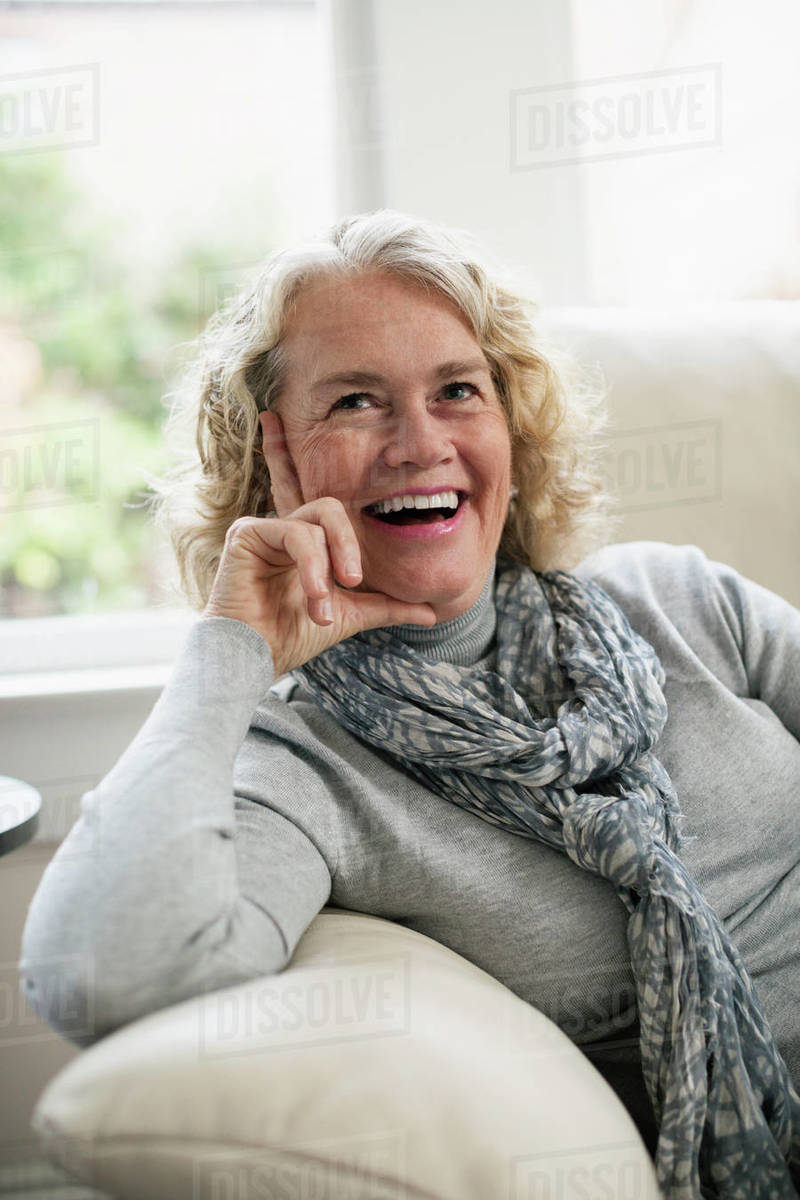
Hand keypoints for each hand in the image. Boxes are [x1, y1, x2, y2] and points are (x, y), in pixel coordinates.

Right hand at [201, 410, 436, 676]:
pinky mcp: (248, 534)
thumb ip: (387, 606)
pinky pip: (297, 535)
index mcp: (302, 539)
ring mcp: (264, 527)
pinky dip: (312, 568)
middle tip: (354, 580)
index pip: (302, 487)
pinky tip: (313, 597)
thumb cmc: (293, 634)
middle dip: (347, 543)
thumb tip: (431, 611)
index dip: (285, 450)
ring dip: (329, 567)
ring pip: (320, 520)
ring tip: (325, 604)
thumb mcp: (352, 615)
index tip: (273, 415)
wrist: (259, 658)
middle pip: (327, 503)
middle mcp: (282, 526)